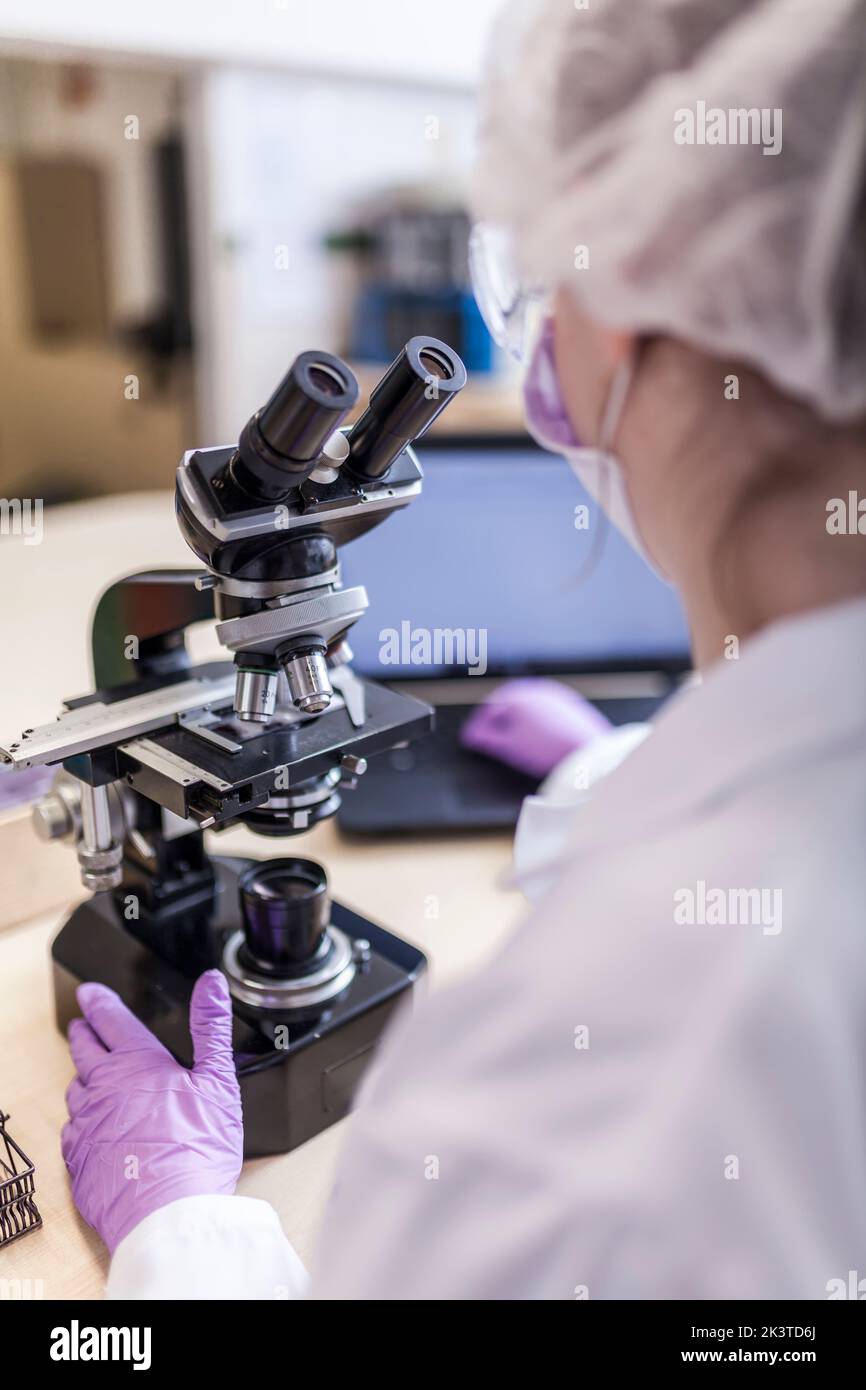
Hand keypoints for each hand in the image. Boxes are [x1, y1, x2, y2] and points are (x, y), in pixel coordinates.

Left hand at [62, 970, 242, 1252]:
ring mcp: (87, 1126)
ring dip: (82, 1077)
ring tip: (89, 1075)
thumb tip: (211, 983)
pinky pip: (73, 1131)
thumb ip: (212, 1027)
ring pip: (77, 1091)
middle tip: (81, 1025)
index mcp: (137, 1065)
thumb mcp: (219, 1081)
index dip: (100, 1003)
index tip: (90, 993)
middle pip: (85, 1052)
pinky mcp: (79, 1160)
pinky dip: (80, 1121)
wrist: (168, 1215)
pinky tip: (90, 1126)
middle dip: (83, 1034)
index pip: (112, 1021)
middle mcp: (103, 1089)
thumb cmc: (197, 1149)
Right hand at [459, 678, 610, 778]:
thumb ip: (486, 740)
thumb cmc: (550, 749)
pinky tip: (537, 737)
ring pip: (528, 706)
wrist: (588, 753)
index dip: (478, 726)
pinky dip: (536, 721)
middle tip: (490, 738)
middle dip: (497, 721)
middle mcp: (536, 689)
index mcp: (518, 695)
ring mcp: (555, 694)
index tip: (473, 738)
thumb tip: (471, 737)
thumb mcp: (509, 748)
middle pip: (508, 704)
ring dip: (516, 721)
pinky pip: (546, 710)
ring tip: (513, 740)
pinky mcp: (571, 703)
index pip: (488, 708)